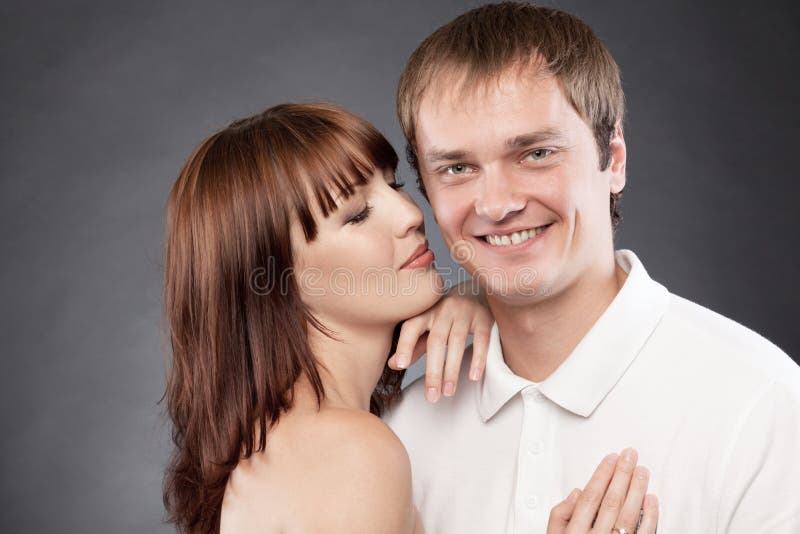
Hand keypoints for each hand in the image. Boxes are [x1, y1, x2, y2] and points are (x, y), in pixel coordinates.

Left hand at [387, 280, 492, 401]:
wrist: (474, 291)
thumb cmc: (444, 316)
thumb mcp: (427, 327)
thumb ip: (413, 346)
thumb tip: (393, 365)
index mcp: (425, 312)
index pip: (411, 327)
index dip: (405, 345)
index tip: (401, 366)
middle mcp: (443, 310)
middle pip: (436, 341)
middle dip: (433, 371)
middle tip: (432, 397)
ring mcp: (464, 312)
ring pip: (457, 342)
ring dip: (452, 370)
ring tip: (448, 392)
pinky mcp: (483, 318)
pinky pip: (482, 339)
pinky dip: (478, 359)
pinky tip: (473, 377)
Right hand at [547, 448, 658, 533]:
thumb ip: (559, 515)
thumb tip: (576, 493)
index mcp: (575, 533)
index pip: (591, 497)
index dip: (602, 475)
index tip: (611, 458)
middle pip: (611, 502)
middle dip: (621, 475)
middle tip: (630, 455)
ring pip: (628, 515)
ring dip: (637, 490)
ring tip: (642, 471)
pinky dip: (649, 516)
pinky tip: (651, 499)